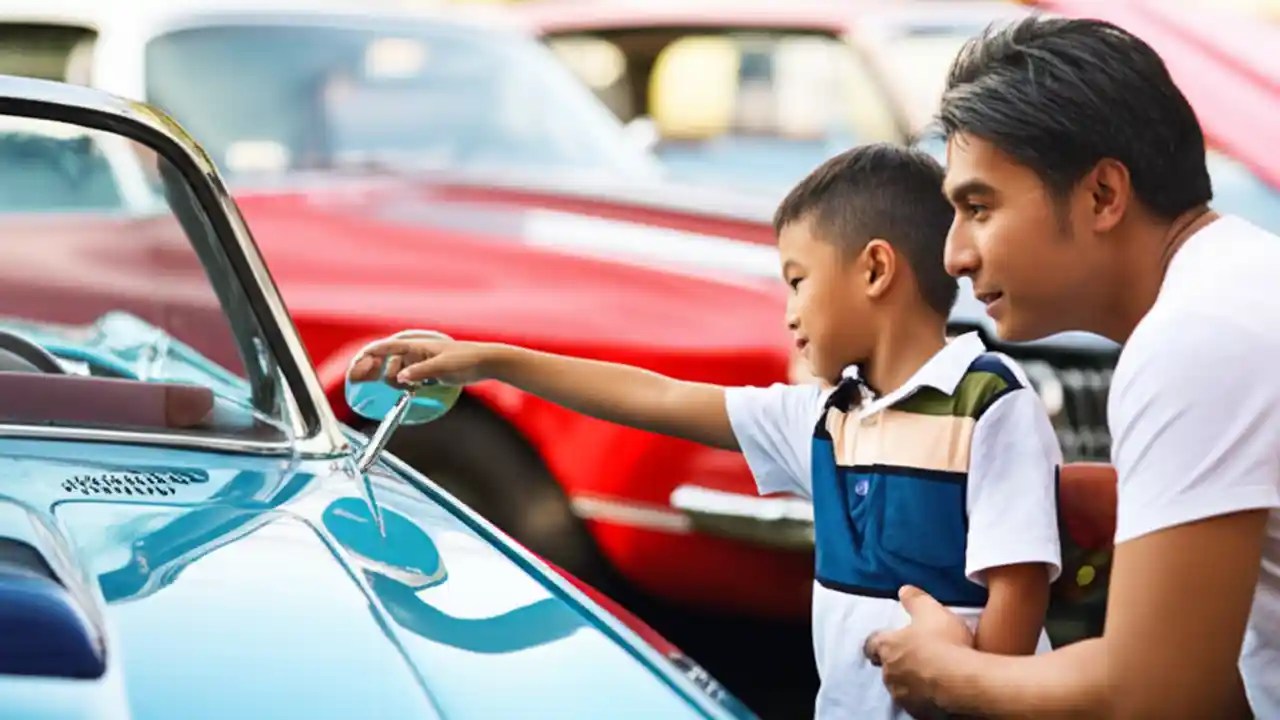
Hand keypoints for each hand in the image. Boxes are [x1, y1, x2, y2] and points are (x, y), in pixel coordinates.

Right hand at [348, 335, 502, 386]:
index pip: (382, 348)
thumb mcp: (443, 367)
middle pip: (382, 359)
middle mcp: (412, 350)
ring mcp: (417, 359)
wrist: (485, 361)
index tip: (354, 373)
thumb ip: (421, 371)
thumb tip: (400, 377)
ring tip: (404, 388)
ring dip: (390, 380)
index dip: (364, 359)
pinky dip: (400, 382)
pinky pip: (404, 376)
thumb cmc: (465, 360)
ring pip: (393, 370)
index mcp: (414, 345)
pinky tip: (404, 390)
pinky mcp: (424, 369)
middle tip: (360, 383)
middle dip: (369, 369)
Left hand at [864, 586, 973, 717]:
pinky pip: (919, 704)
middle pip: (887, 668)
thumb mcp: (931, 610)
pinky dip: (926, 698)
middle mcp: (890, 674)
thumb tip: (903, 590)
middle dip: (899, 663)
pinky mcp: (919, 713)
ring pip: (901, 688)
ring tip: (931, 676)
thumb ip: (915, 600)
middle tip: (917, 657)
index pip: (871, 645)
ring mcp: (904, 696)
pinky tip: (940, 692)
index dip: (877, 643)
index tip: (884, 642)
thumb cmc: (944, 643)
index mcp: (889, 648)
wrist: (962, 683)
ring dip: (912, 682)